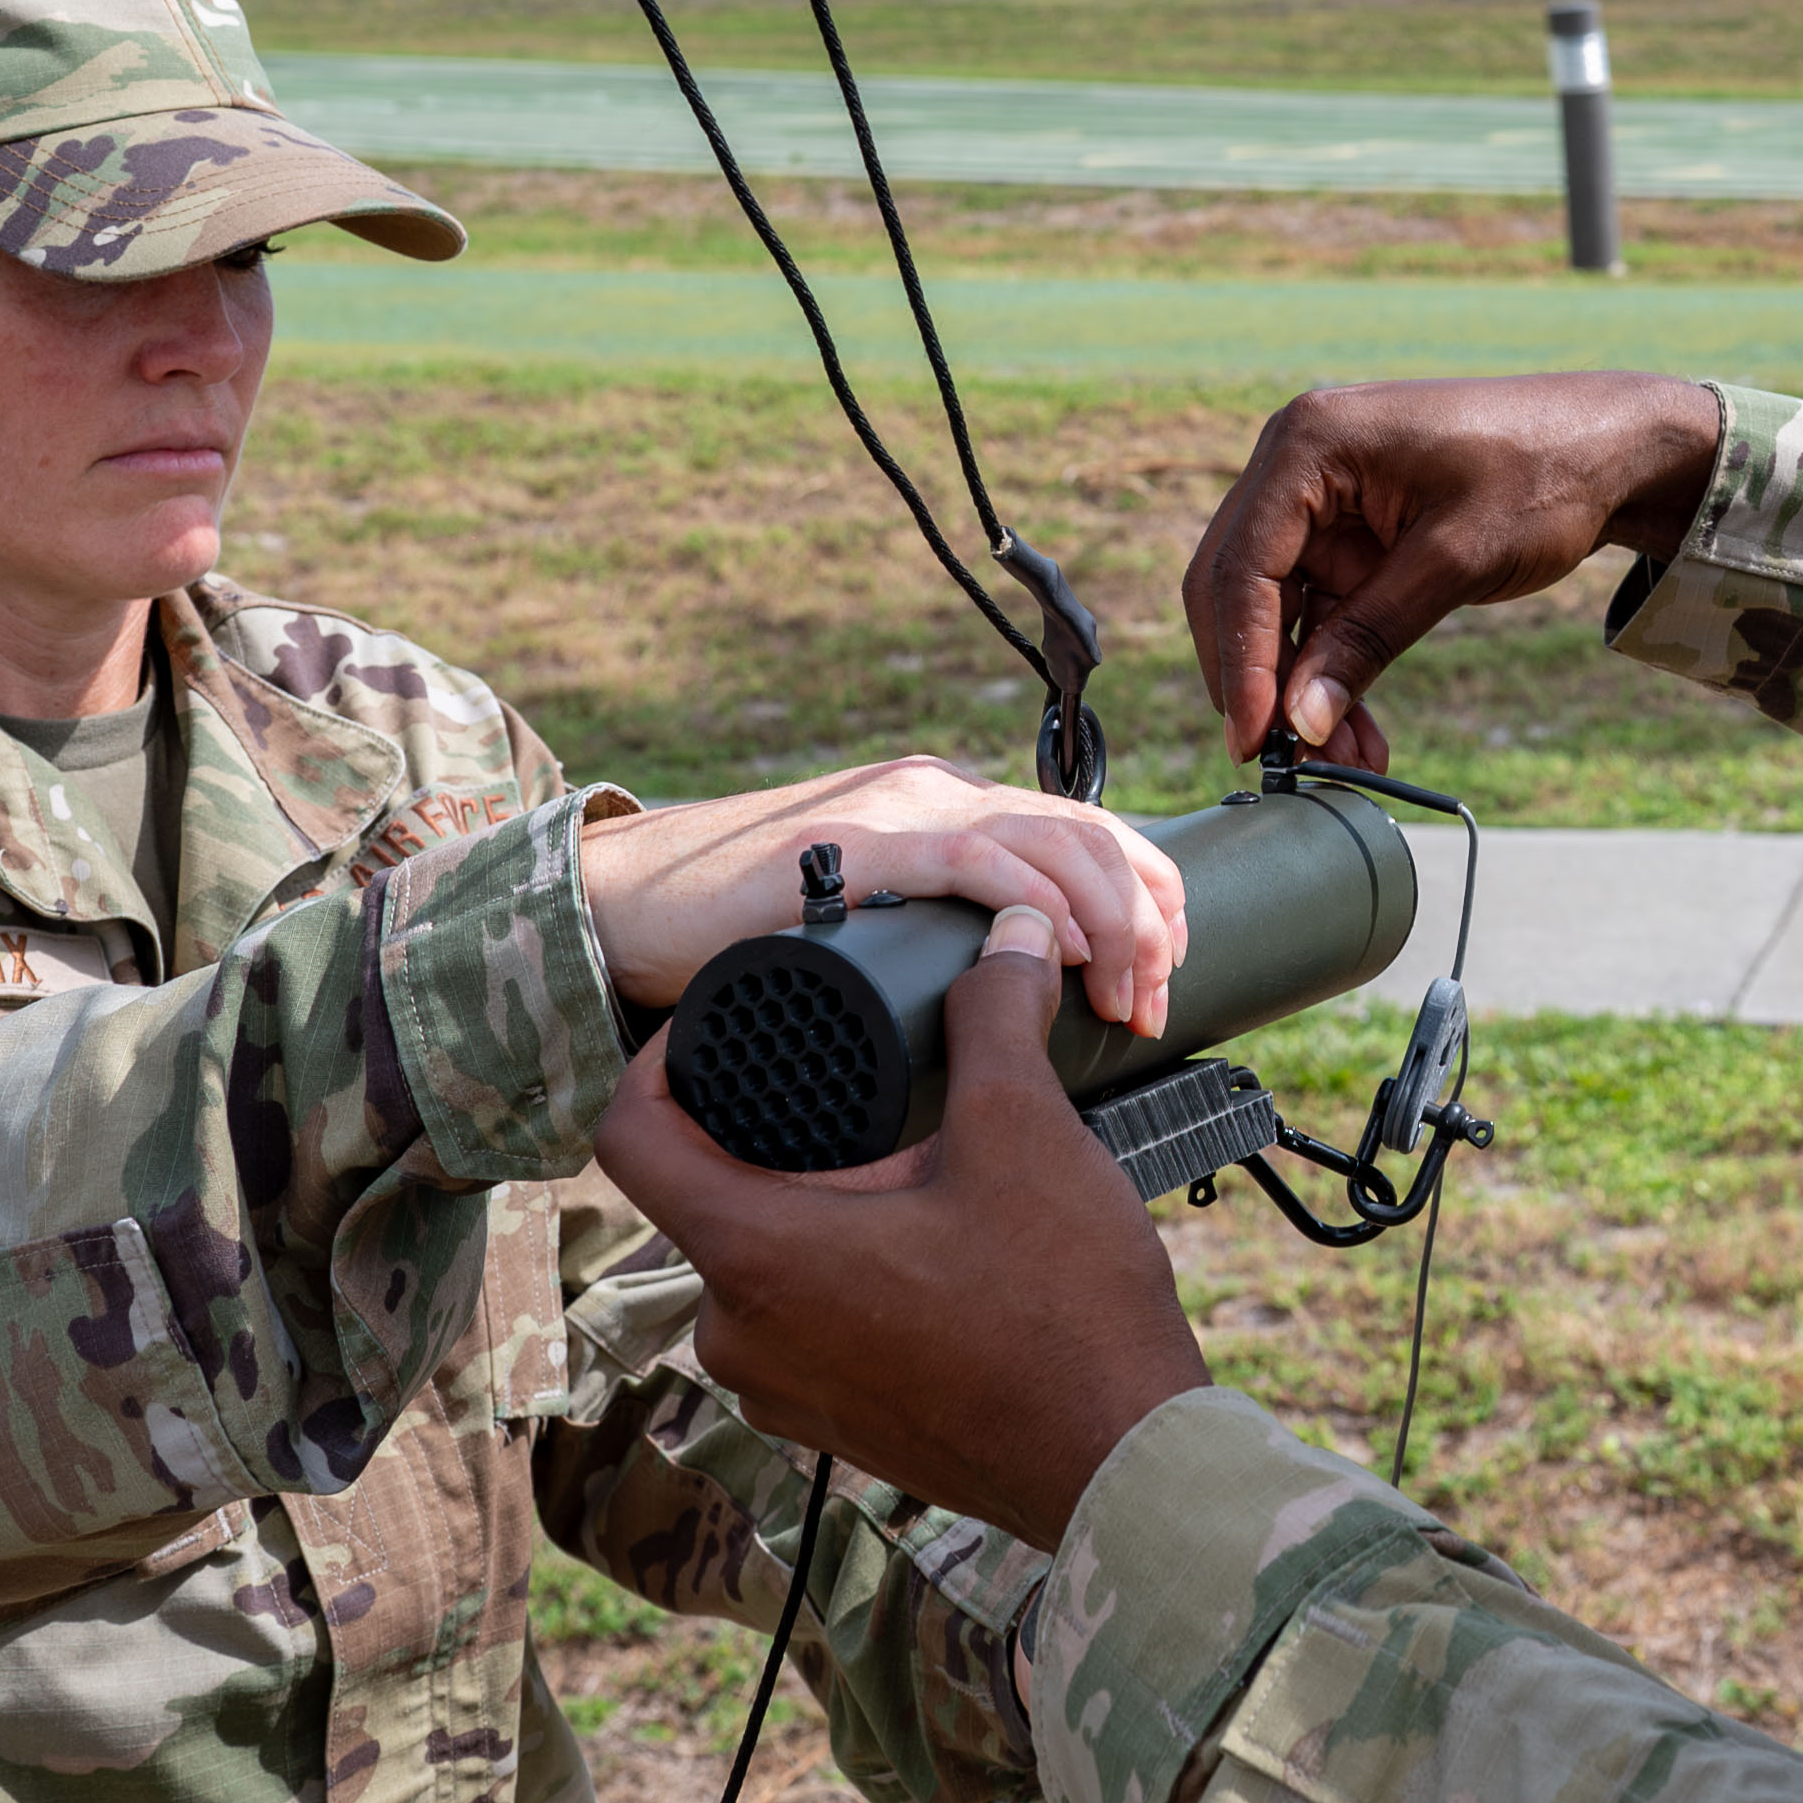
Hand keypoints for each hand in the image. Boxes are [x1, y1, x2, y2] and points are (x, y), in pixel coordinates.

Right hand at [578, 758, 1184, 1036]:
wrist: (635, 908)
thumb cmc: (752, 930)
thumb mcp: (878, 929)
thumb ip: (940, 939)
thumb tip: (1021, 1007)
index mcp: (958, 809)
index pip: (1092, 834)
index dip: (1151, 899)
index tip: (1167, 975)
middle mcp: (943, 795)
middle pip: (1091, 837)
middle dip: (1145, 922)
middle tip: (1150, 1006)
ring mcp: (904, 812)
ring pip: (1053, 843)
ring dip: (1109, 923)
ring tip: (1120, 997)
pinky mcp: (862, 846)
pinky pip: (975, 857)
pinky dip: (1034, 903)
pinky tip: (1058, 952)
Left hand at [595, 916, 1207, 1548]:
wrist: (1118, 1460)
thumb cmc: (1061, 1307)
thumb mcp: (1025, 1130)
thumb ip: (995, 1015)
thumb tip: (1007, 936)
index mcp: (753, 1253)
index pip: (631, 1135)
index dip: (657, 1058)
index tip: (714, 1027)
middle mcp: (737, 1334)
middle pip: (710, 1193)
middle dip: (779, 1134)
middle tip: (862, 1086)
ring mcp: (779, 1391)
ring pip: (764, 1258)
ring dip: (821, 1206)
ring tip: (912, 1167)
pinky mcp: (828, 1425)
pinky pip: (802, 1321)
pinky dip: (846, 1273)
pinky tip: (930, 1249)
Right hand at [1180, 374, 1723, 768]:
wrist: (1610, 448)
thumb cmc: (1541, 475)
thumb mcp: (1454, 560)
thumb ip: (1369, 638)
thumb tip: (1299, 722)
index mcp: (1310, 442)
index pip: (1241, 564)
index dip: (1241, 660)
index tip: (1258, 739)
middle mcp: (1297, 461)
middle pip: (1237, 587)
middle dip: (1262, 680)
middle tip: (1288, 762)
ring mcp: (1321, 497)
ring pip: (1275, 610)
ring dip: (1300, 687)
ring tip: (1345, 760)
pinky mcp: (1348, 532)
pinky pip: (1319, 612)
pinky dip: (1332, 669)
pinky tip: (1356, 731)